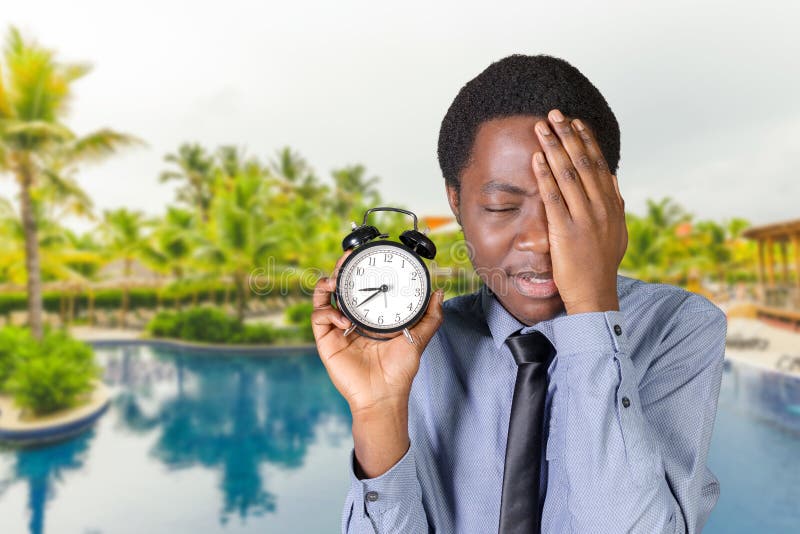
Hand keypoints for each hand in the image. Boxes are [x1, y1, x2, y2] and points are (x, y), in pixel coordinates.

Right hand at [311, 250, 444, 413]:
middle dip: (340, 269)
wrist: (383, 395)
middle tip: (347, 259)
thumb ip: (431, 316)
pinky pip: (318, 317)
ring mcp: (337, 328)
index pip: (361, 285)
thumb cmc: (399, 370)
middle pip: (339, 285)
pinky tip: (343, 319)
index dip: (359, 269)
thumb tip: (439, 292)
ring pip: (323, 297)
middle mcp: (352, 318)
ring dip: (326, 284)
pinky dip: (327, 312)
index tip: (364, 255)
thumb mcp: (420, 337)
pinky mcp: (326, 340)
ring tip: (335, 281)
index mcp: (371, 315)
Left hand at [532, 109, 627, 313]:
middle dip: (568, 136)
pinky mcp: (565, 232)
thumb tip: (613, 177)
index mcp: (611, 205)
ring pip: (568, 175)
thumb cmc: (600, 264)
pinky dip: (544, 176)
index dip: (587, 141)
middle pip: (583, 163)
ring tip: (541, 128)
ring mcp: (584, 219)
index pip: (599, 164)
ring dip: (554, 148)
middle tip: (555, 114)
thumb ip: (614, 203)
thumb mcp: (616, 231)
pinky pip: (553, 198)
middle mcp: (601, 207)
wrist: (595, 295)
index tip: (576, 122)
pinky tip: (536, 159)